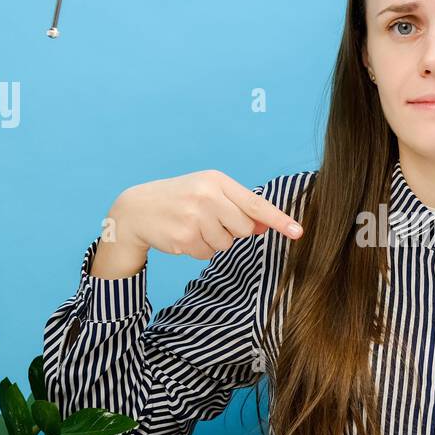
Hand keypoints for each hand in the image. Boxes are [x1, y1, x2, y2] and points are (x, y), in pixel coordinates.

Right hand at [92, 170, 302, 277]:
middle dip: (232, 231)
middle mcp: (207, 196)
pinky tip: (183, 235)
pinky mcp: (184, 238)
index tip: (298, 232)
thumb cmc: (180, 199)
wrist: (137, 209)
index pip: (256, 204)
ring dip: (213, 241)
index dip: (279, 220)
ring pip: (226, 244)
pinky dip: (198, 249)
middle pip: (244, 229)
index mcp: (217, 181)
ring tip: (192, 226)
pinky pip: (207, 254)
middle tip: (209, 220)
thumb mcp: (209, 194)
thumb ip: (238, 208)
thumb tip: (265, 227)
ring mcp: (194, 217)